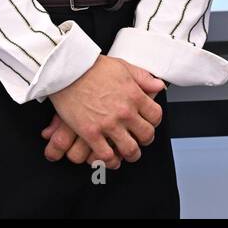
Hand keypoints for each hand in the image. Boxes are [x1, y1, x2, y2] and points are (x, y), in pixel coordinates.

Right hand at [45, 58, 164, 166]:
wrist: (68, 70)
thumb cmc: (93, 67)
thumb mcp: (123, 66)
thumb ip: (143, 78)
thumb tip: (159, 85)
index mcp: (134, 95)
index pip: (156, 116)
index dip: (154, 122)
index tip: (149, 123)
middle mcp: (125, 111)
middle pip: (146, 134)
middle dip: (145, 140)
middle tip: (140, 140)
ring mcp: (108, 124)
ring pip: (129, 149)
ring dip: (131, 154)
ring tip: (128, 153)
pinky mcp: (90, 133)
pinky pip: (106, 155)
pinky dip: (111, 160)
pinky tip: (111, 158)